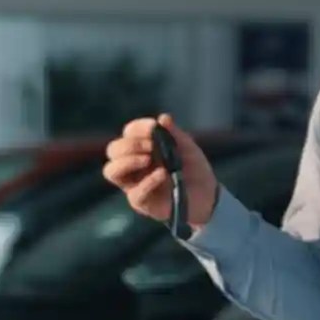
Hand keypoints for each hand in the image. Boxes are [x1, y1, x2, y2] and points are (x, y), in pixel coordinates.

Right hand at [103, 114, 218, 227]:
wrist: (207, 194)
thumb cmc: (194, 168)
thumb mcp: (188, 148)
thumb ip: (174, 134)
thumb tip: (163, 118)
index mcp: (142, 148)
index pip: (128, 133)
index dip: (138, 128)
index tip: (153, 127)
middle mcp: (133, 165)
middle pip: (113, 150)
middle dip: (130, 145)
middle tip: (151, 146)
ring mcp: (134, 184)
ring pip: (111, 171)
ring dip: (127, 161)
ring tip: (148, 159)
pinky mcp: (142, 202)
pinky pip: (135, 193)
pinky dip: (148, 181)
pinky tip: (162, 174)